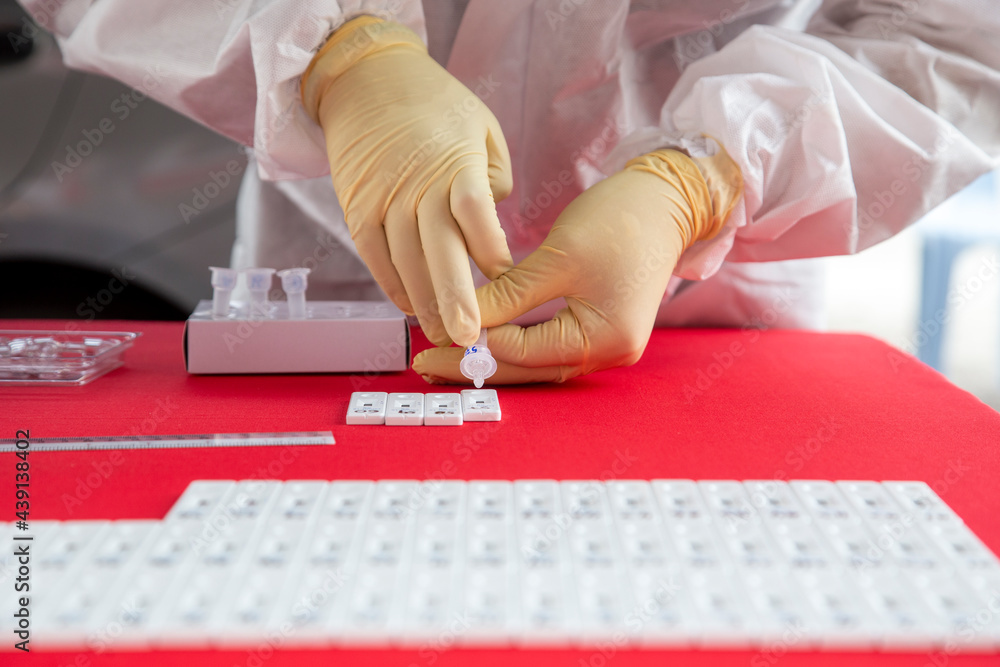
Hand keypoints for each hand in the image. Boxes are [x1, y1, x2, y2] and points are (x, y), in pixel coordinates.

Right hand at [301, 16, 512, 346]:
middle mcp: (417, 186)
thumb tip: (490, 230)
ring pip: (405, 263)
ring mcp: (383, 200)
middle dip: (456, 299)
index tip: (506, 279)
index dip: (490, 251)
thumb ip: (493, 180)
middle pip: (438, 250)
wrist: (364, 79)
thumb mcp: (482, 127)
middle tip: (470, 337)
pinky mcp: (358, 210)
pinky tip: (413, 309)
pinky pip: (375, 258)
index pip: (475, 213)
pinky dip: (394, 287)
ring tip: (446, 336)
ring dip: (426, 304)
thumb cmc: (435, 105)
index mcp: (456, 164)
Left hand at [412, 146, 741, 382]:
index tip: (432, 337)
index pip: (525, 352)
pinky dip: (512, 344)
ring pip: (536, 362)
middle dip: (476, 365)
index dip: (477, 345)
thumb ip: (509, 295)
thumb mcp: (558, 257)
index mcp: (604, 340)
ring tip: (442, 358)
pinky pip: (546, 347)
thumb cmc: (619, 221)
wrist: (666, 202)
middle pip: (530, 369)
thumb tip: (462, 320)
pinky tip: (480, 340)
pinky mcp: (596, 331)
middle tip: (423, 364)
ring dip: (491, 358)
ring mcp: (604, 346)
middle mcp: (608, 354)